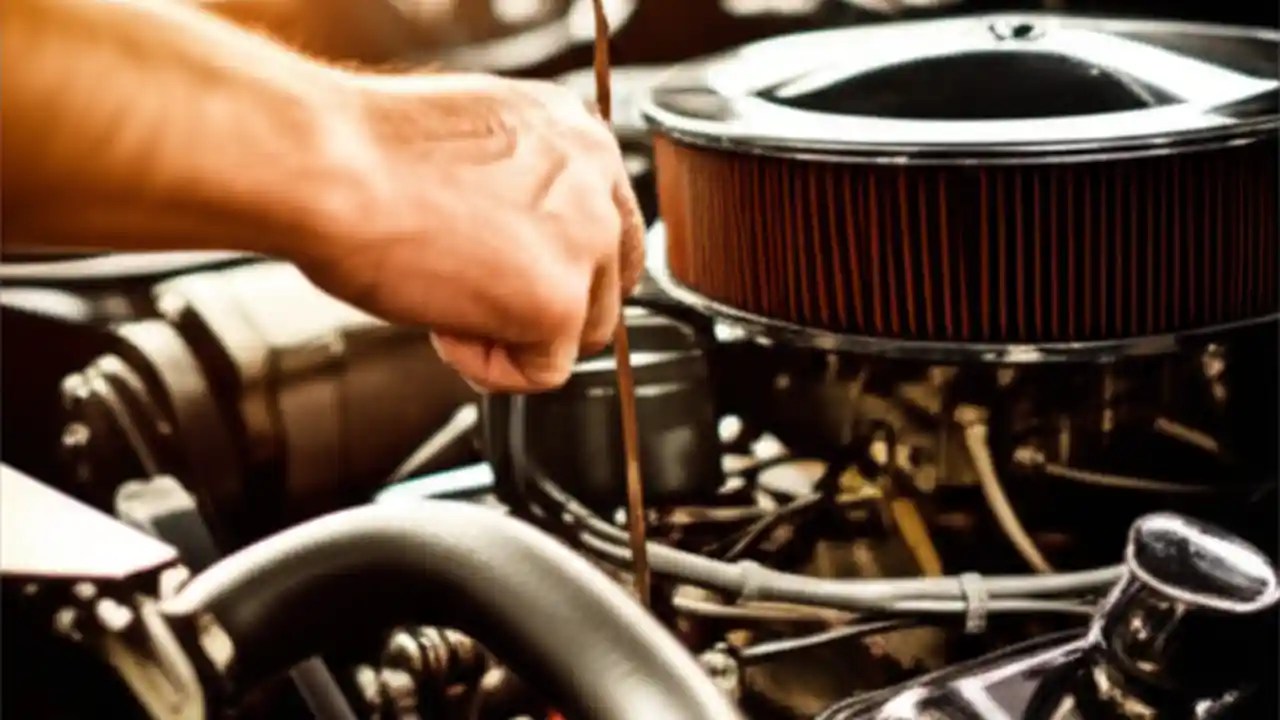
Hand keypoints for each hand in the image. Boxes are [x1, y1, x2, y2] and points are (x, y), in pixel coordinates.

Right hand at [297, 72, 644, 392]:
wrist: (327, 165)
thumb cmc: (362, 153)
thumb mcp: (471, 150)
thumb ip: (520, 191)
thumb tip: (521, 241)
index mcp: (576, 135)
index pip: (610, 226)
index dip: (562, 267)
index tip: (519, 279)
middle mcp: (595, 180)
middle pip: (604, 286)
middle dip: (543, 308)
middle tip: (471, 297)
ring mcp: (585, 242)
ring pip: (582, 333)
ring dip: (515, 336)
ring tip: (445, 302)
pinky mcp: (560, 301)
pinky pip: (545, 372)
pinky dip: (492, 368)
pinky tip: (443, 326)